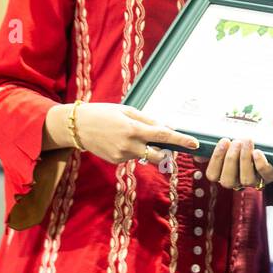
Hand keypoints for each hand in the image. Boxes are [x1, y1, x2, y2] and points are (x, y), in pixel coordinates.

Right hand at [68, 102, 199, 163]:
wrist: (77, 127)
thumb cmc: (104, 113)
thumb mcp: (128, 110)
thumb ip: (149, 120)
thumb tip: (167, 127)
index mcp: (134, 129)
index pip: (164, 136)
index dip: (181, 140)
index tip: (195, 143)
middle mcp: (129, 145)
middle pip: (159, 155)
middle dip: (167, 153)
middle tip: (168, 146)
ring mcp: (122, 156)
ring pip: (145, 156)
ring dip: (148, 149)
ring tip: (133, 135)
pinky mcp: (116, 162)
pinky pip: (133, 157)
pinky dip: (134, 150)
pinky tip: (120, 140)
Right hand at [204, 137, 272, 190]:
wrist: (272, 143)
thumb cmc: (245, 142)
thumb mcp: (228, 143)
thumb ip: (213, 148)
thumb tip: (197, 151)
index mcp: (225, 173)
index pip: (212, 175)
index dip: (215, 160)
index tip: (223, 141)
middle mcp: (238, 181)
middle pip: (228, 181)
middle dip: (230, 160)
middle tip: (236, 142)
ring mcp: (255, 180)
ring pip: (246, 180)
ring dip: (244, 159)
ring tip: (246, 141)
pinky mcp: (271, 175)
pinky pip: (265, 175)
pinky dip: (260, 163)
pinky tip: (258, 151)